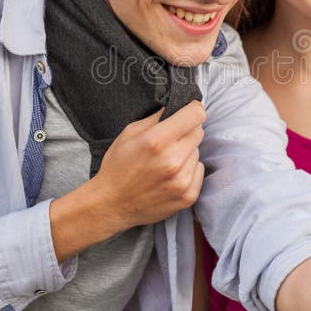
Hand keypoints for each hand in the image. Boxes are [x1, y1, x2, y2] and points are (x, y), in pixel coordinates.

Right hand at [50, 100, 206, 261]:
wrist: (112, 205)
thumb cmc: (118, 166)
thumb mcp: (129, 133)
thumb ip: (156, 117)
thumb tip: (178, 105)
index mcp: (156, 140)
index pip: (196, 114)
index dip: (192, 109)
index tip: (187, 111)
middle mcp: (173, 160)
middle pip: (199, 132)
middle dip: (186, 131)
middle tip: (170, 139)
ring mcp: (182, 180)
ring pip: (198, 151)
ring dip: (186, 152)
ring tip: (166, 160)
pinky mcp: (188, 196)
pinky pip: (199, 170)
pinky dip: (189, 169)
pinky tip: (171, 175)